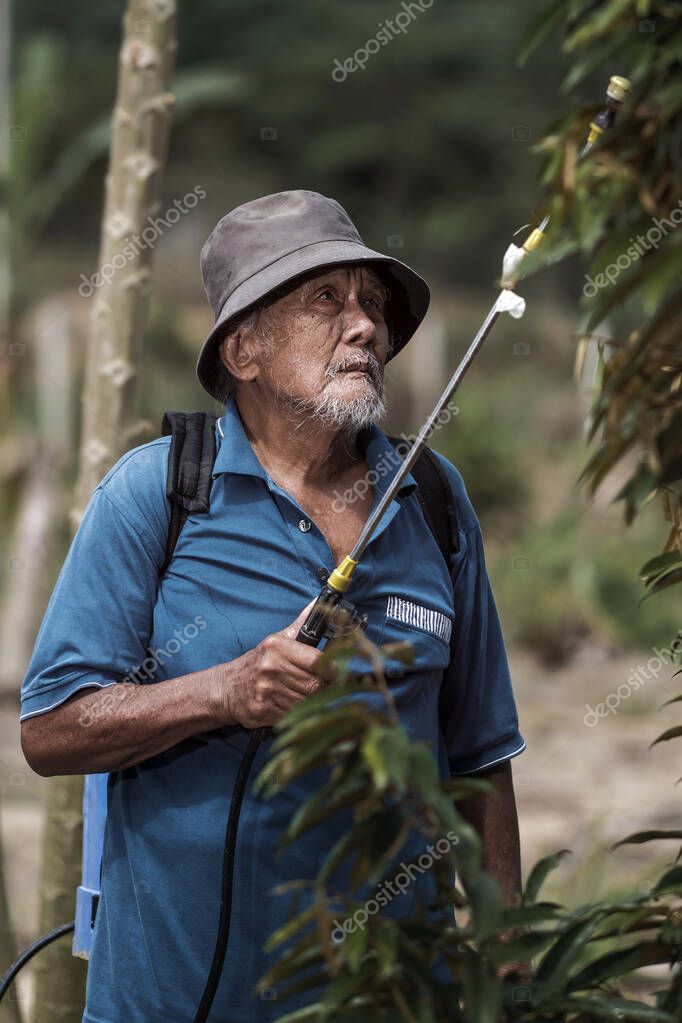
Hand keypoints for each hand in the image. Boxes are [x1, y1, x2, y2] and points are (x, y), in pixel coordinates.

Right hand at [213, 599, 336, 728]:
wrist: (226, 688)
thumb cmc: (257, 663)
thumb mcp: (277, 640)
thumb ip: (301, 624)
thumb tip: (318, 603)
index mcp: (278, 648)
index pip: (316, 661)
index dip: (334, 669)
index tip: (342, 674)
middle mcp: (271, 668)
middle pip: (315, 684)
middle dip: (327, 688)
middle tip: (331, 689)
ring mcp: (267, 691)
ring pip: (307, 702)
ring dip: (314, 703)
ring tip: (313, 698)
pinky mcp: (264, 711)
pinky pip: (294, 715)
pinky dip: (300, 714)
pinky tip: (297, 707)